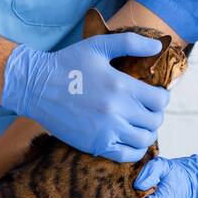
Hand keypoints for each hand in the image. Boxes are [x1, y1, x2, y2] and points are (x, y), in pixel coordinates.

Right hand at [1, 34, 169, 162]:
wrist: (36, 86)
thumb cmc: (68, 63)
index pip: (160, 100)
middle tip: (145, 109)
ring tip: (138, 124)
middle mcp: (117, 111)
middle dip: (155, 114)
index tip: (153, 95)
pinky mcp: (95, 145)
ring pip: (145, 140)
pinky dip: (135, 149)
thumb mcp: (99, 45)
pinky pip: (127, 155)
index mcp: (121, 86)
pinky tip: (128, 139)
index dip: (161, 97)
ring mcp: (106, 130)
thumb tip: (158, 45)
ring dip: (147, 132)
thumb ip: (132, 43)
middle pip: (155, 121)